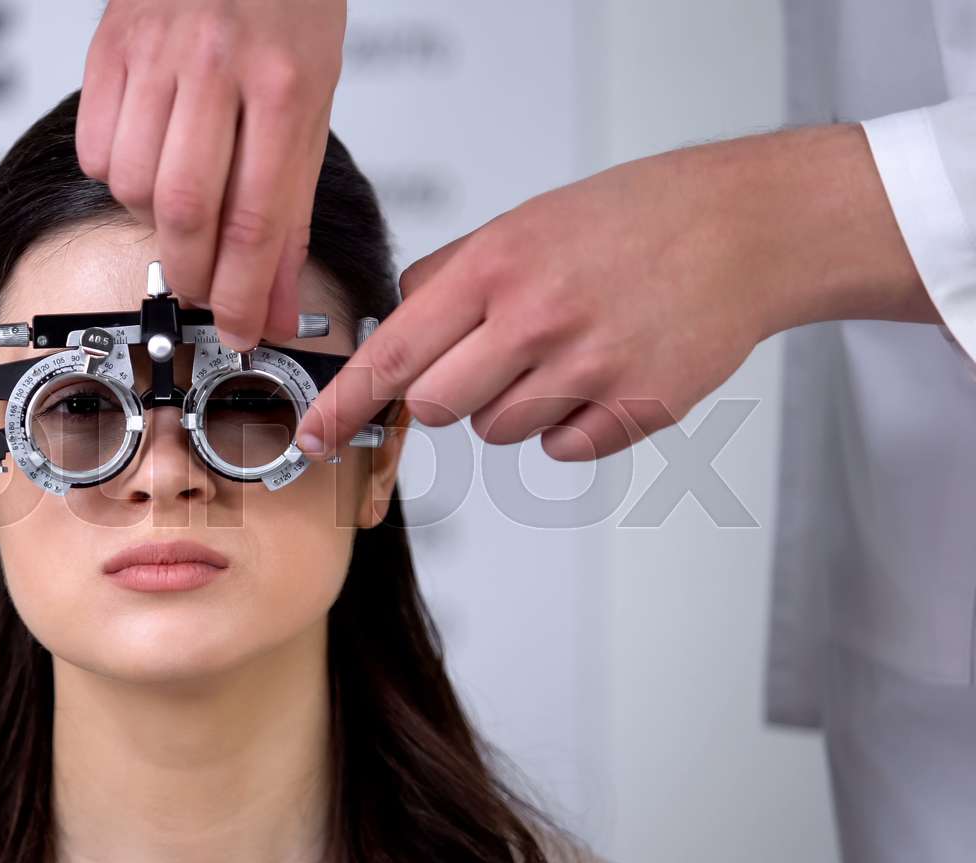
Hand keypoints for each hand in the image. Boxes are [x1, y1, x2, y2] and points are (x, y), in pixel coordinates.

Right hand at [77, 0, 346, 348]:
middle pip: (187, 209)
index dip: (249, 293)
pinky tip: (149, 158)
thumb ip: (293, 207)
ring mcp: (156, 52)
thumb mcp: (315, 100)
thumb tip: (279, 301)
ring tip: (184, 202)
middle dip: (194, 273)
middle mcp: (218, 63)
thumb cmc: (286, 5)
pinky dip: (119, 176)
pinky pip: (96, 149)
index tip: (246, 330)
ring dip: (156, 219)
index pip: (259, 218)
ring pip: (134, 184)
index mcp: (286, 82)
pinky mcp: (110, 46)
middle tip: (204, 291)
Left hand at [296, 124, 934, 460]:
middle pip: (436, 406)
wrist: (742, 228)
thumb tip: (394, 323)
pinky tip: (601, 373)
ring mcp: (588, 368)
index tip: (315, 437)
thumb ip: (451, 275)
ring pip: (497, 431)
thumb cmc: (628, 220)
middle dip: (445, 393)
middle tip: (490, 355)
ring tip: (561, 351)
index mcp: (495, 269)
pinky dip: (569, 422)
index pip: (393, 355)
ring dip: (511, 405)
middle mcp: (535, 320)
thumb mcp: (523, 223)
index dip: (344, 405)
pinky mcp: (636, 409)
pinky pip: (561, 447)